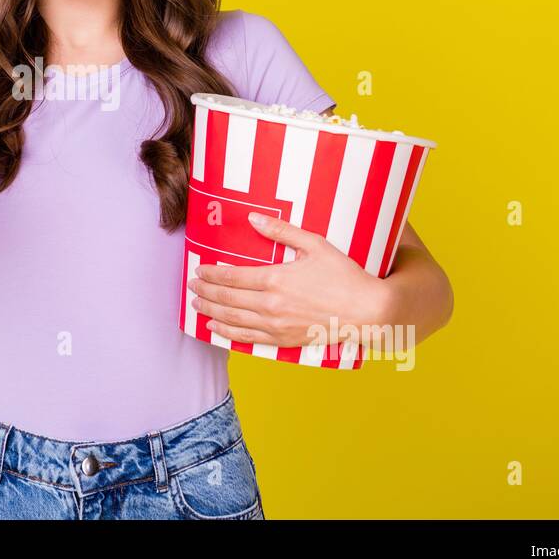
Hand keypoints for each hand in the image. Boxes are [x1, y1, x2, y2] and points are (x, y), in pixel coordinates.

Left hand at [186, 212, 389, 348]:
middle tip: (191, 285)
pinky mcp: (283, 340)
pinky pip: (248, 338)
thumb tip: (253, 218)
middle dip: (205, 291)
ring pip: (233, 319)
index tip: (198, 269)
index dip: (211, 273)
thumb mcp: (315, 244)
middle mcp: (271, 304)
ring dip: (211, 311)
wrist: (367, 311)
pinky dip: (227, 333)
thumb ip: (281, 231)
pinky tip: (215, 328)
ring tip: (196, 304)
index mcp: (276, 279)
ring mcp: (276, 325)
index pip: (232, 276)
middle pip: (227, 298)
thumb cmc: (344, 275)